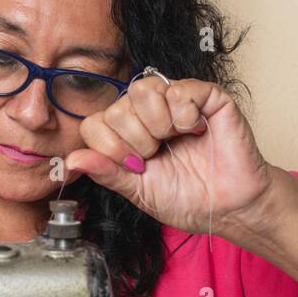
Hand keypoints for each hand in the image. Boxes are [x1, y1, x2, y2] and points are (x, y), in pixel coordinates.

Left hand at [66, 76, 277, 236]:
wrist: (227, 207)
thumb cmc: (187, 198)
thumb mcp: (137, 190)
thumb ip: (106, 172)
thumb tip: (70, 160)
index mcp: (127, 134)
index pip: (95, 123)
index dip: (110, 146)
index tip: (134, 166)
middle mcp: (148, 113)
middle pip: (118, 106)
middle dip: (136, 141)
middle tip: (158, 155)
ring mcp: (176, 100)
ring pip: (143, 90)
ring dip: (157, 125)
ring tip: (174, 141)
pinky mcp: (205, 95)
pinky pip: (180, 89)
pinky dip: (184, 115)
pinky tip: (195, 130)